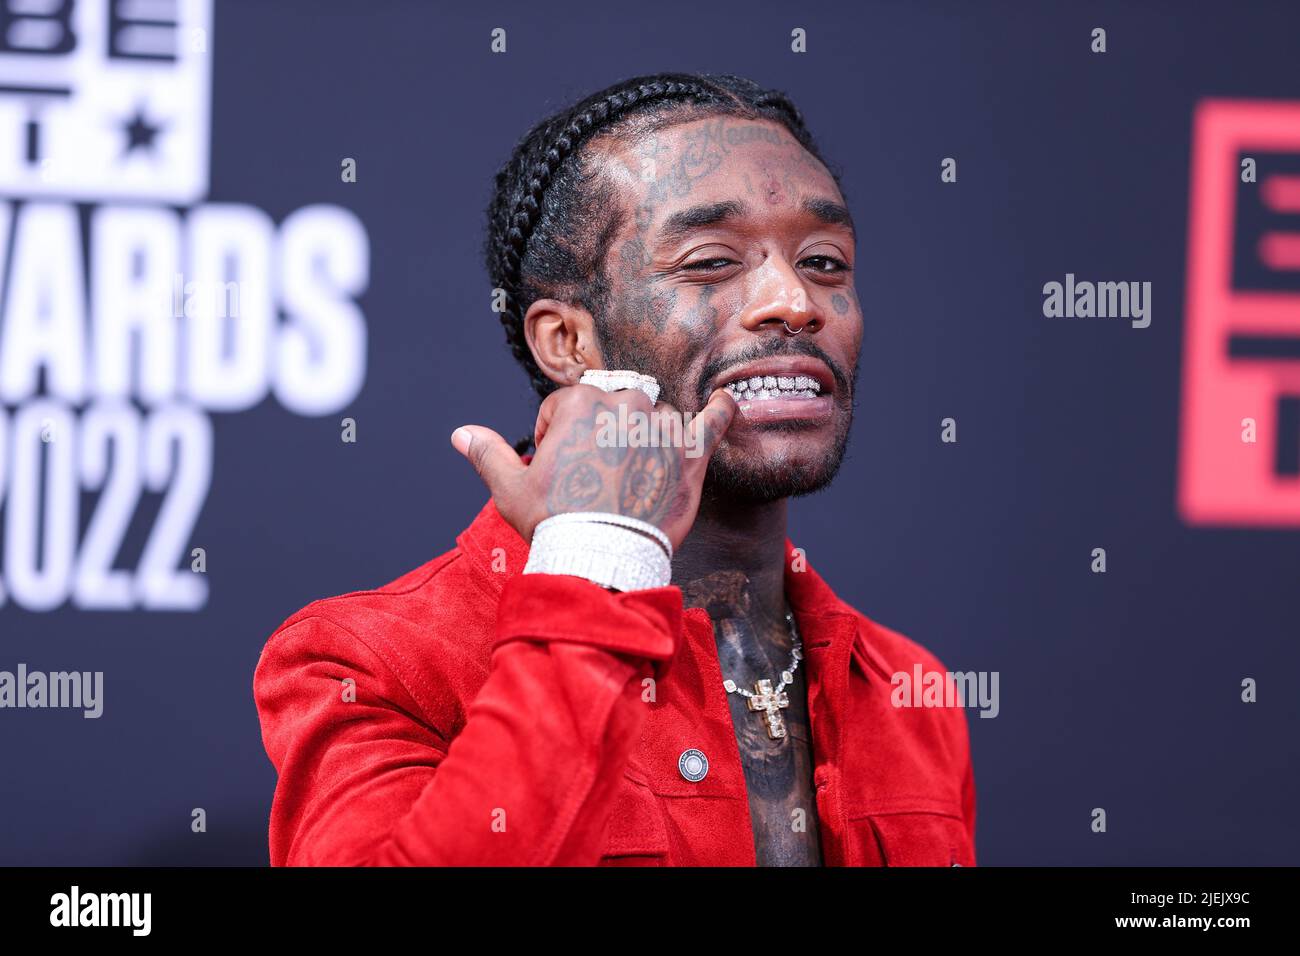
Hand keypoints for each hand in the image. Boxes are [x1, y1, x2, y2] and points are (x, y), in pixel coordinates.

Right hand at [451, 384, 736, 550]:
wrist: (601, 558)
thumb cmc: (555, 522)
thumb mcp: (511, 488)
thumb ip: (488, 452)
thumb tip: (461, 433)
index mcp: (580, 402)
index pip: (569, 405)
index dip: (559, 437)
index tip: (562, 468)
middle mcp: (624, 404)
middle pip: (613, 405)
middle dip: (604, 432)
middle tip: (597, 475)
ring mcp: (662, 426)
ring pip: (656, 415)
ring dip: (648, 433)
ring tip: (636, 472)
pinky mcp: (691, 452)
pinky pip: (715, 420)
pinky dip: (721, 411)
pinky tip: (724, 403)